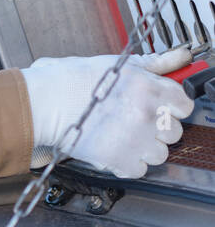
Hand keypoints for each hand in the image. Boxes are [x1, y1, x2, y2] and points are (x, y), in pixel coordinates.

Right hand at [22, 48, 193, 177]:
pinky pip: (140, 169)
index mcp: (147, 87)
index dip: (171, 106)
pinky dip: (127, 163)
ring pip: (160, 153)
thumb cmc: (70, 81)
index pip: (184, 104)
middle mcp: (145, 113)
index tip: (159, 106)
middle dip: (156, 128)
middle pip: (174, 131)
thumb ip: (153, 63)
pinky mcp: (119, 160)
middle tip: (133, 120)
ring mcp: (134, 139)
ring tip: (122, 136)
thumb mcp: (114, 64)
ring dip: (144, 147)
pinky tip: (114, 148)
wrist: (42, 103)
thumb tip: (180, 57)